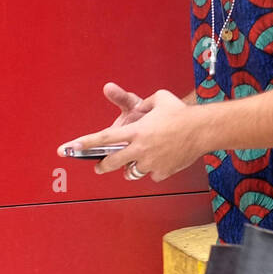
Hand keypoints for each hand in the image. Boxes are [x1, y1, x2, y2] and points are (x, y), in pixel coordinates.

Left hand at [60, 88, 205, 181]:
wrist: (202, 130)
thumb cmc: (180, 113)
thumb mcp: (158, 98)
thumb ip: (142, 103)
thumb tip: (136, 108)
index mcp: (135, 131)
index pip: (103, 138)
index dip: (85, 144)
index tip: (69, 148)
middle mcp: (140, 149)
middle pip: (112, 162)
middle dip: (103, 165)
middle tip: (99, 165)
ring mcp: (151, 163)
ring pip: (132, 172)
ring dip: (131, 168)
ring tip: (136, 161)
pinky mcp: (162, 172)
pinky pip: (152, 174)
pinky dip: (153, 169)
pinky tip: (160, 161)